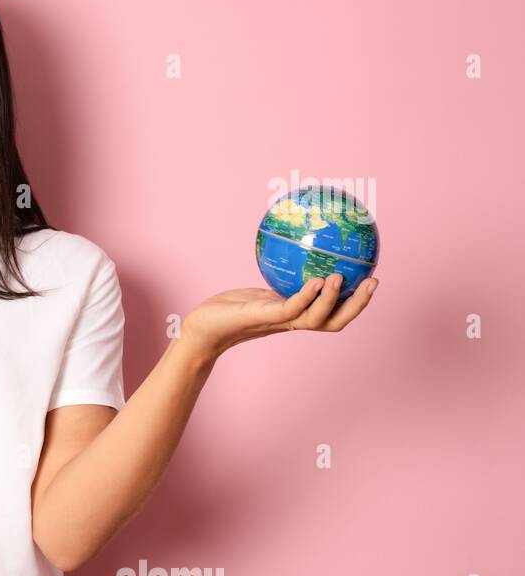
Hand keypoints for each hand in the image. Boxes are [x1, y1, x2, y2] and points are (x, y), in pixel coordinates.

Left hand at [179, 272, 379, 362]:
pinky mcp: (260, 318)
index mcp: (295, 316)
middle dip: (357, 305)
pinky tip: (317, 280)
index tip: (372, 279)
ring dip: (332, 299)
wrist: (202, 328)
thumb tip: (294, 247)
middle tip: (374, 281)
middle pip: (335, 322)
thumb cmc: (228, 308)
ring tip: (341, 278)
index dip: (355, 301)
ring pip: (315, 318)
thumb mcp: (258, 288)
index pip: (333, 314)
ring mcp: (277, 322)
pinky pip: (289, 309)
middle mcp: (291, 322)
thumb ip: (277, 277)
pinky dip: (306, 297)